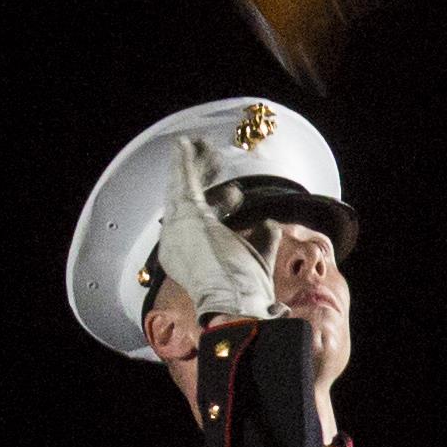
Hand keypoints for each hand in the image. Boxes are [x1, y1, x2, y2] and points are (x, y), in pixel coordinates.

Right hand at [153, 134, 276, 327]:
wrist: (236, 303)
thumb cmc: (246, 292)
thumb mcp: (258, 260)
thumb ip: (262, 240)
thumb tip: (268, 222)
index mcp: (191, 259)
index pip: (202, 222)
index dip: (221, 205)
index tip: (237, 196)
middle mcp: (178, 243)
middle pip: (188, 202)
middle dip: (203, 180)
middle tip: (216, 162)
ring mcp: (179, 228)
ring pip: (183, 188)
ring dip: (194, 165)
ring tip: (202, 146)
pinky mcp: (184, 213)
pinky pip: (181, 180)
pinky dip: (183, 161)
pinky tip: (185, 143)